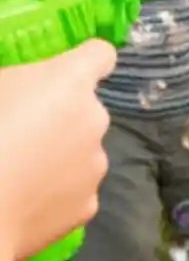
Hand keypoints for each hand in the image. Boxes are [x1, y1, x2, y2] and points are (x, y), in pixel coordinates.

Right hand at [0, 40, 114, 260]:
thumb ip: (16, 83)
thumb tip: (20, 93)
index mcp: (70, 81)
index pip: (100, 55)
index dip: (85, 62)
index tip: (67, 75)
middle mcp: (95, 119)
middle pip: (85, 111)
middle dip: (61, 118)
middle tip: (19, 135)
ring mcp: (96, 164)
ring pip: (81, 152)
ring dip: (59, 157)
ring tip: (18, 173)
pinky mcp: (88, 204)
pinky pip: (74, 190)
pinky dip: (56, 194)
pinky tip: (24, 202)